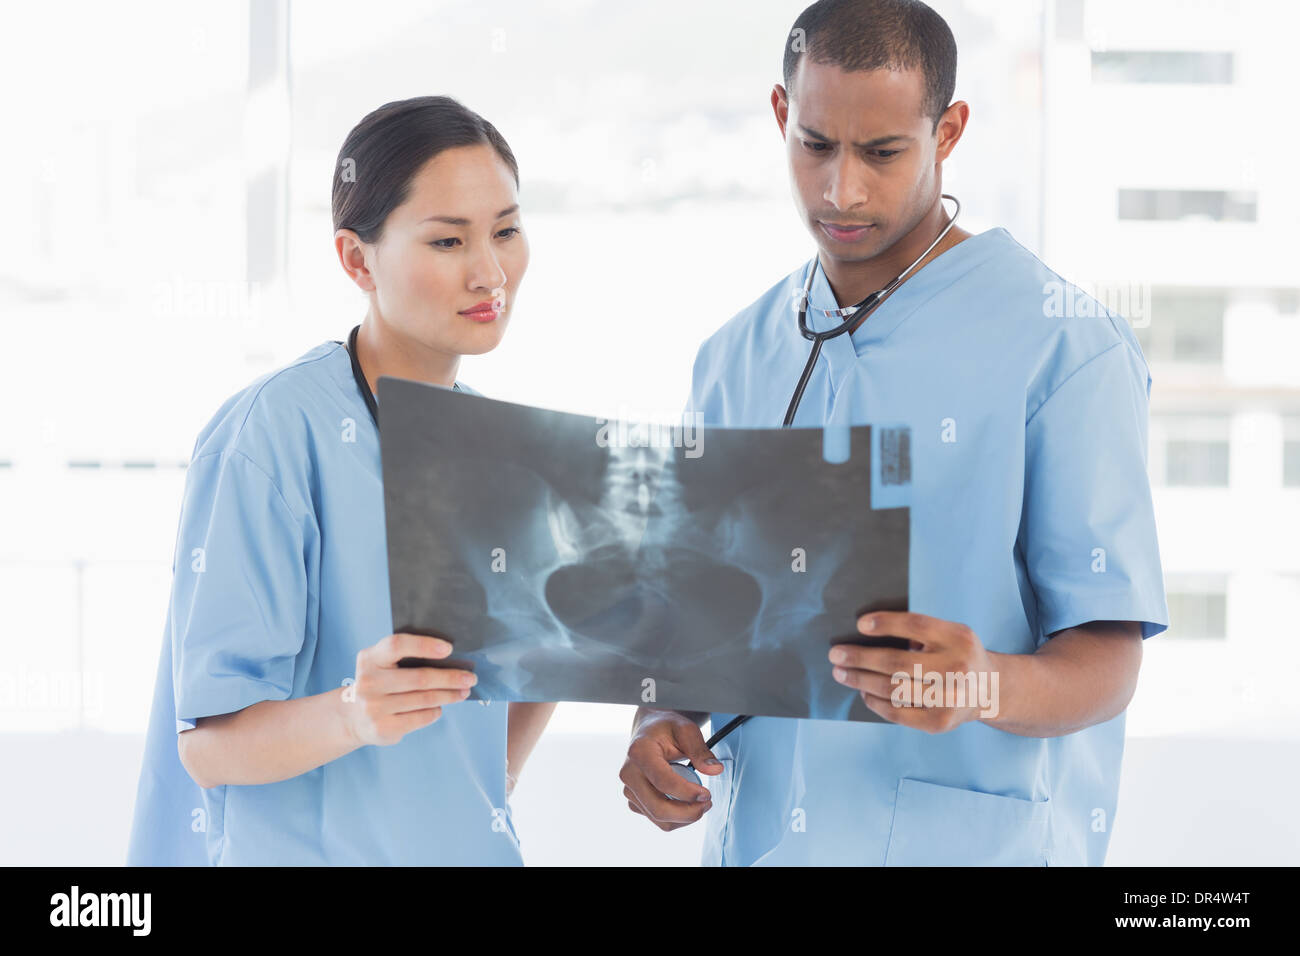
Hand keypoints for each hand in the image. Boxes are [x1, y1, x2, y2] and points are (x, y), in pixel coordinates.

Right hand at [344, 633, 476, 746]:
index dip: (424, 645)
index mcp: (369, 659)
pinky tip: (440, 707)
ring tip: (463, 692)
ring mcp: (374, 708)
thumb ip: (405, 658)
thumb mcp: (381, 665)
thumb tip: (450, 659)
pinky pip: (421, 717)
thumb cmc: (379, 684)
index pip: (397, 645)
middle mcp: (368, 682)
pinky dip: (435, 711)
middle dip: (450, 678)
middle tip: (470, 677)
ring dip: (449, 695)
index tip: (448, 649)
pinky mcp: (383, 728)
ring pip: (424, 699)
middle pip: (419, 678)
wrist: (353, 717)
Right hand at [620, 710, 722, 830]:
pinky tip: (687, 804)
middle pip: (658, 807)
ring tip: (700, 804)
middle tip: (707, 803)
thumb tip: (715, 770)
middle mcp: (629, 773)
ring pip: (658, 818)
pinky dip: (676, 818)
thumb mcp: (686, 730)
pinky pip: (656, 819)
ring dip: (684, 818)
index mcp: (640, 752)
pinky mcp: (634, 799)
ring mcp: (629, 789)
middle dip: (688, 813)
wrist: (649, 730)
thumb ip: (700, 750)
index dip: (687, 793)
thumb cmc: (666, 728)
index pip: (663, 781)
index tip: (706, 794)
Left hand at [829, 611, 997, 731]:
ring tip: (841, 673)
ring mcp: (949, 699)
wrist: (990, 690)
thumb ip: (919, 631)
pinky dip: (875, 702)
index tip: (859, 624)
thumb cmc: (958, 655)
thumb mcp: (950, 633)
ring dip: (861, 680)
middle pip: (898, 663)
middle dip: (860, 659)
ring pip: (894, 690)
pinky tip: (863, 691)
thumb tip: (867, 631)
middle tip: (835, 655)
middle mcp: (957, 668)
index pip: (917, 626)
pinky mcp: (940, 722)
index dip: (886, 624)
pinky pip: (898, 712)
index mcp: (958, 638)